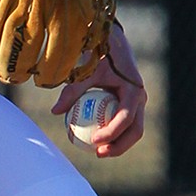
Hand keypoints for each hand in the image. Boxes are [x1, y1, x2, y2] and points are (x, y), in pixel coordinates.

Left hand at [51, 22, 146, 156]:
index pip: (126, 118)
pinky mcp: (131, 105)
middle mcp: (139, 99)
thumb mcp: (86, 72)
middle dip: (119, 146)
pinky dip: (113, 134)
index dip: (112, 133)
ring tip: (96, 151)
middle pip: (135, 131)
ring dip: (117, 144)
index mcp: (133, 91)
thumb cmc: (98, 56)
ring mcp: (137, 103)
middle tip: (97, 152)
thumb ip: (72, 91)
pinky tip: (94, 140)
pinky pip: (124, 125)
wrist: (112, 43)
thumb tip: (55, 112)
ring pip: (132, 131)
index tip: (94, 140)